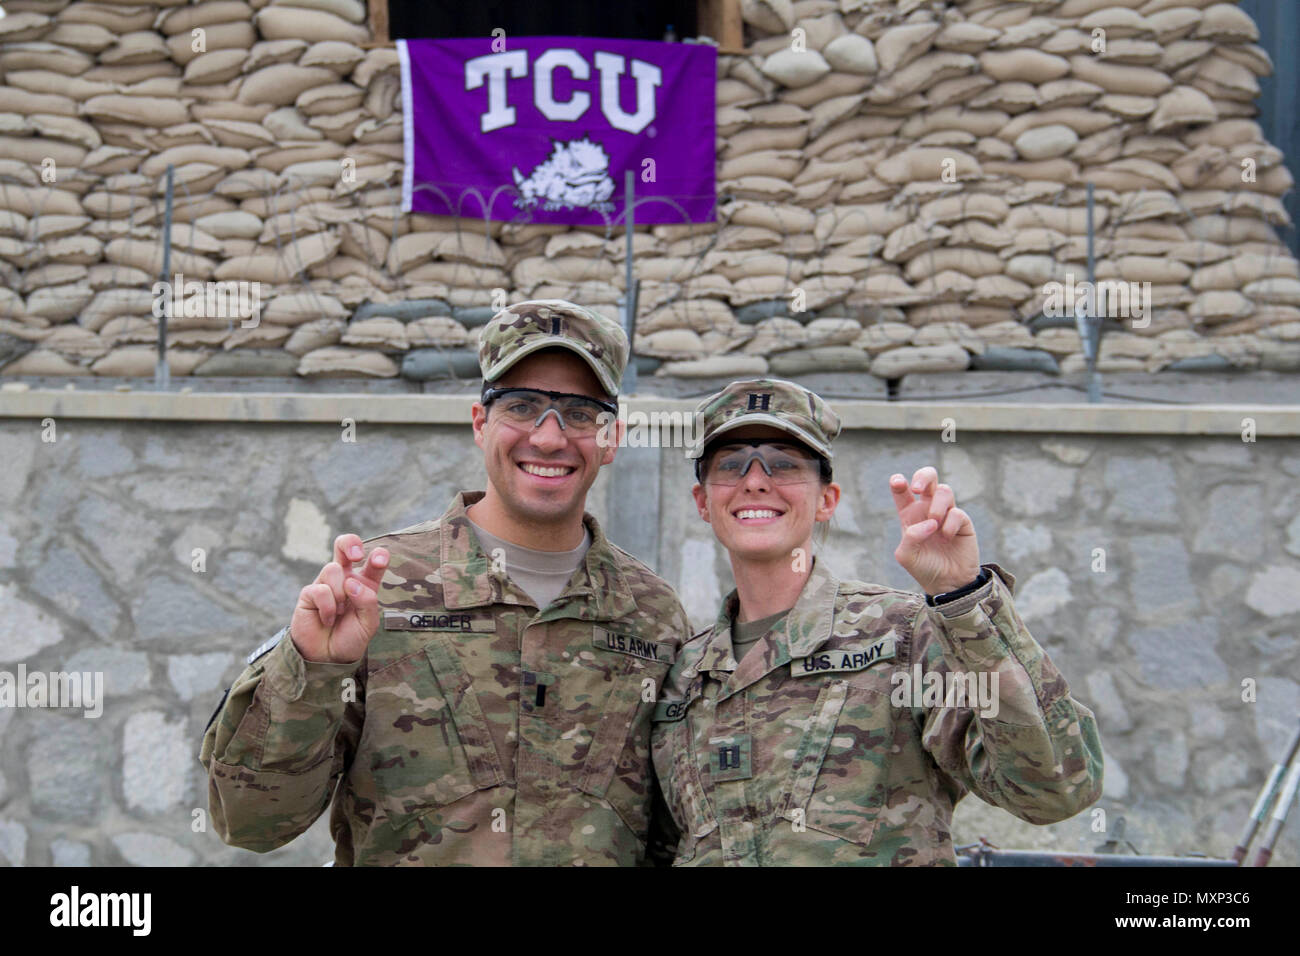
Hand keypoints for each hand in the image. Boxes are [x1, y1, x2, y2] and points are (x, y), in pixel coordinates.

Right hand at [291, 534, 388, 663]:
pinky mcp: (309, 593)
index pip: (373, 561)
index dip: (378, 556)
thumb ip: (367, 601)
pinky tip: (327, 619)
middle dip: (350, 544)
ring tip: (340, 611)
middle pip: (344, 546)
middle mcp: (346, 579)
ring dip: (340, 592)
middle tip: (356, 556)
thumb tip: (352, 582)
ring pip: (333, 569)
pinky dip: (328, 607)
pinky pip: (320, 589)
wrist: (327, 658)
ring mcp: (326, 584)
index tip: (380, 559)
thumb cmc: (351, 638)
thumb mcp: (368, 623)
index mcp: (365, 583)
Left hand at [889, 466, 979, 595]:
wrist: (948, 583)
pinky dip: (950, 523)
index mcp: (910, 515)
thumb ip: (910, 537)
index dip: (898, 482)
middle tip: (917, 489)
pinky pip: (957, 512)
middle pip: (928, 477)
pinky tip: (947, 537)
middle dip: (923, 476)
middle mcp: (927, 509)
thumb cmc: (924, 568)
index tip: (897, 482)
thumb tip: (930, 523)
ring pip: (944, 490)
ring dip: (937, 505)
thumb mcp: (907, 556)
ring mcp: (946, 513)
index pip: (902, 491)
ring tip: (934, 523)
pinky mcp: (963, 521)